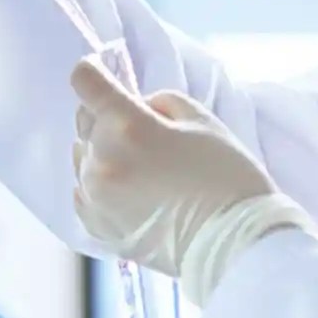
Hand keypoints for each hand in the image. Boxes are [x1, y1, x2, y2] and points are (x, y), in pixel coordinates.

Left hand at [70, 57, 316, 305]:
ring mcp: (96, 196)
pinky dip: (100, 184)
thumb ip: (162, 102)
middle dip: (107, 117)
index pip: (86, 82)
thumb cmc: (227, 176)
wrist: (235, 244)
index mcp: (129, 126)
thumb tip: (139, 106)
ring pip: (82, 156)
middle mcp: (103, 159)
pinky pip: (83, 191)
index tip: (100, 75)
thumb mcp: (202, 120)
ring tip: (142, 167)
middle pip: (85, 120)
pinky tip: (129, 189)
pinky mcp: (98, 225)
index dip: (93, 73)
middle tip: (144, 133)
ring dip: (103, 152)